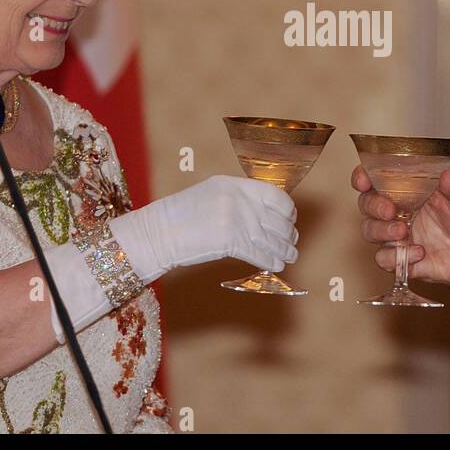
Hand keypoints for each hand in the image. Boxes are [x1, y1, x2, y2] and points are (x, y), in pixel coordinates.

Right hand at [113, 175, 298, 281]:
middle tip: (291, 242)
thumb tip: (263, 214)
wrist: (158, 232)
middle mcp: (238, 200)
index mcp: (234, 185)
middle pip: (276, 219)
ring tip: (289, 256)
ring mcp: (235, 220)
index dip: (287, 210)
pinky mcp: (230, 242)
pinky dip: (271, 261)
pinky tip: (276, 265)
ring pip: (272, 240)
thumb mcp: (211, 195)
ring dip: (284, 250)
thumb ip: (238, 199)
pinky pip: (260, 254)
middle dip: (288, 234)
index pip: (275, 195)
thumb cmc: (181, 217)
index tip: (290, 219)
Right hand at [351, 165, 449, 296]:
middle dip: (374, 206)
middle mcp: (398, 211)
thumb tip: (448, 176)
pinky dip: (397, 257)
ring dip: (382, 231)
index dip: (363, 177)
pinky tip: (419, 253)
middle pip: (367, 205)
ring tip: (404, 232)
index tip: (364, 180)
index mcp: (409, 190)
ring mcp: (397, 236)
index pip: (376, 179)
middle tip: (391, 210)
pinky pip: (384, 259)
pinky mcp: (402, 258)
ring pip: (370, 231)